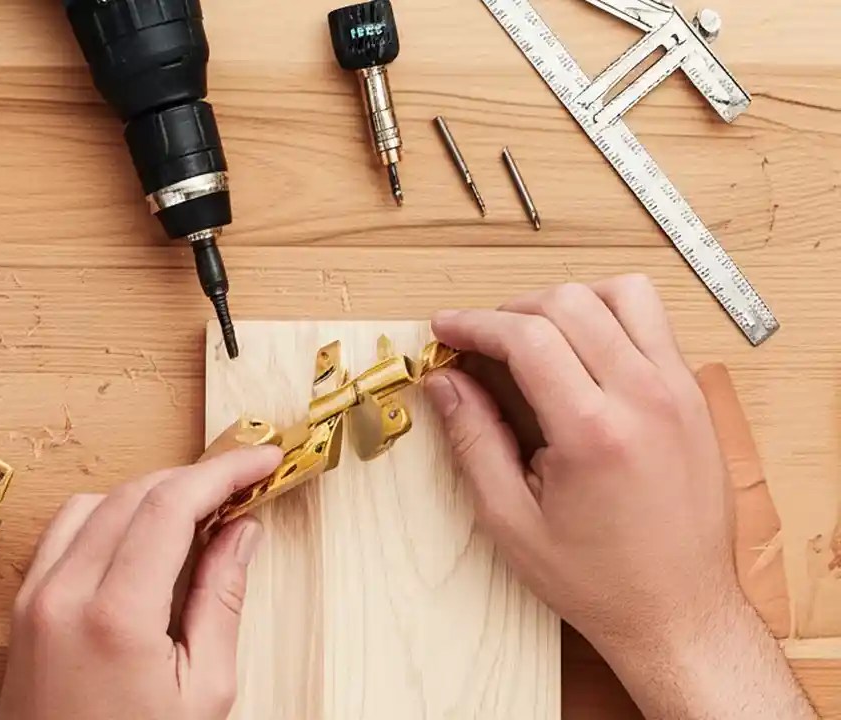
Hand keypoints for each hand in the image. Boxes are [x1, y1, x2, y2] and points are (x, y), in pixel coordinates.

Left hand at [0, 446, 281, 719]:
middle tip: (241, 486)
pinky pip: (63, 534)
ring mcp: (35, 601)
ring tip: (198, 515)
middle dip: (192, 479)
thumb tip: (241, 534)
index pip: (172, 505)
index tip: (260, 460)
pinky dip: (107, 518)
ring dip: (148, 495)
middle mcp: (63, 595)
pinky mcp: (23, 611)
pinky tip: (142, 540)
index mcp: (114, 616)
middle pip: (133, 494)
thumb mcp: (203, 692)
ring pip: (94, 504)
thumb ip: (221, 600)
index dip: (223, 472)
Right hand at [427, 275, 813, 718]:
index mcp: (594, 432)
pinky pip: (655, 324)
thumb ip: (473, 440)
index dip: (474, 323)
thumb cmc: (597, 579)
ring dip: (569, 301)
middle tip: (481, 340)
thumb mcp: (512, 520)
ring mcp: (680, 392)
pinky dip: (610, 319)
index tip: (445, 329)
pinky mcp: (697, 398)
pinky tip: (582, 357)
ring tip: (535, 336)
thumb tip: (442, 383)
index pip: (527, 336)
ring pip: (623, 293)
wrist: (680, 614)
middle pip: (571, 301)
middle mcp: (646, 398)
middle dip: (511, 309)